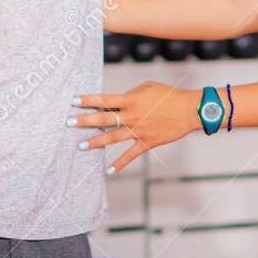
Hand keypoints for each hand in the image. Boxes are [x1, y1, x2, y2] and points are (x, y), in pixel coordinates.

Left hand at [69, 81, 209, 173]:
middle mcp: (131, 116)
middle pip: (103, 119)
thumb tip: (118, 102)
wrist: (189, 111)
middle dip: (84, 121)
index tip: (73, 101)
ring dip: (95, 142)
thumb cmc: (169, 95)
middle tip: (68, 123)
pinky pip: (130, 155)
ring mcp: (138, 131)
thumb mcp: (148, 87)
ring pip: (112, 138)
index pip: (104, 100)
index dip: (87, 100)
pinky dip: (119, 164)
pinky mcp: (147, 143)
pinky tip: (108, 171)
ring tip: (80, 146)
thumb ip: (131, 94)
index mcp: (131, 100)